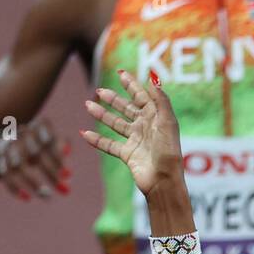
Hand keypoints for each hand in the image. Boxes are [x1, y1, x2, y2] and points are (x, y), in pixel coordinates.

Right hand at [0, 119, 69, 198]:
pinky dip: (14, 187)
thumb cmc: (30, 146)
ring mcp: (4, 144)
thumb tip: (67, 157)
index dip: (58, 158)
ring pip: (19, 165)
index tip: (68, 175)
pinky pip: (4, 174)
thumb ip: (58, 146)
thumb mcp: (45, 144)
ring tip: (47, 196)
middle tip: (65, 191)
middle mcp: (19, 133)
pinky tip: (26, 198)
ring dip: (33, 183)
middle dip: (50, 173)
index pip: (49, 141)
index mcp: (35, 128)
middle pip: (36, 153)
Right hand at [81, 70, 182, 197]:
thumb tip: (153, 79)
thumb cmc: (168, 151)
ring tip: (88, 105)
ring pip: (115, 124)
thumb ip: (161, 100)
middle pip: (126, 109)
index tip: (120, 73)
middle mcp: (145, 127)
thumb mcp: (167, 123)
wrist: (163, 180)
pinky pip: (109, 145)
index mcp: (156, 117)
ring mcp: (136, 141)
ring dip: (102, 115)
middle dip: (113, 99)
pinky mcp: (128, 155)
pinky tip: (85, 133)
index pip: (142, 96)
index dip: (132, 85)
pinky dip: (97, 140)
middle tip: (99, 91)